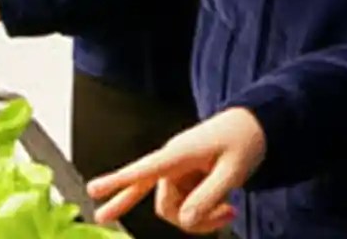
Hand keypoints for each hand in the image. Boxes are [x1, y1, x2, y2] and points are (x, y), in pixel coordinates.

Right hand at [87, 109, 266, 233]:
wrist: (254, 126)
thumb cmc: (245, 141)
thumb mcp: (233, 172)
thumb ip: (208, 197)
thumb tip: (184, 220)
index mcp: (180, 153)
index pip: (144, 168)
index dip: (117, 180)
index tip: (92, 189)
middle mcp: (172, 162)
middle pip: (165, 205)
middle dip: (193, 219)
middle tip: (229, 214)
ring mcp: (177, 171)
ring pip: (175, 210)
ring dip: (203, 216)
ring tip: (231, 208)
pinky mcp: (184, 178)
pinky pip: (185, 206)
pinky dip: (204, 213)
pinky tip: (226, 209)